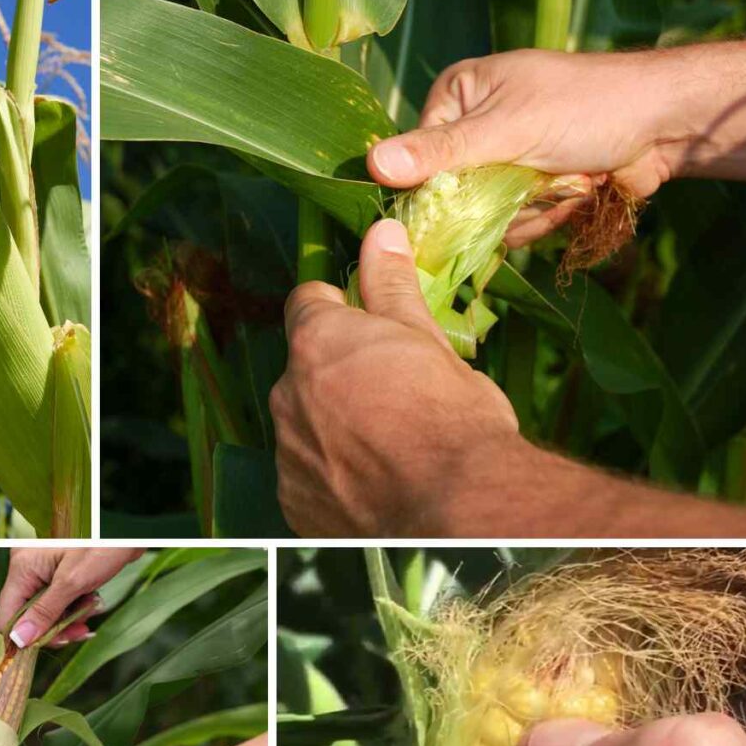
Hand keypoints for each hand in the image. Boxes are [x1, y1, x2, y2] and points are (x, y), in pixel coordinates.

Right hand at [0, 548, 143, 648]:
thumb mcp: (73, 583)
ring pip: (47, 612)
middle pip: (28, 616)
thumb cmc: (102, 548)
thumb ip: (44, 613)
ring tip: (92, 607)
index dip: (24, 636)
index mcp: (23, 566)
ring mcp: (45, 571)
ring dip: (70, 618)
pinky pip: (60, 602)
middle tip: (80, 630)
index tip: (49, 644)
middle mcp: (29, 568)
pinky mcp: (61, 574)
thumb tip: (19, 640)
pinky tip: (92, 602)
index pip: (5, 614)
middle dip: (55, 627)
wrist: (129, 533)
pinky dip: (76, 607)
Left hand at [270, 219, 517, 535]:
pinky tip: (373, 485)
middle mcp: (287, 393)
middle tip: (391, 394)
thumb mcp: (428, 342)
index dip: (338, 309)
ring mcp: (287, 453)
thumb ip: (391, 287)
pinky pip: (306, 476)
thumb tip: (381, 233)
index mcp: (317, 342)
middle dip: (337, 374)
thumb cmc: (451, 418)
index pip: (306, 301)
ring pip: (303, 423)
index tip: (367, 326)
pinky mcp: (294, 503)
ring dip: (332, 426)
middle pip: (304, 368)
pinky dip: (331, 476)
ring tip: (388, 446)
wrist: (458, 512)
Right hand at [367, 49, 686, 246]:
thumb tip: (372, 163)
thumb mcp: (508, 128)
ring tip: (568, 179)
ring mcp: (504, 159)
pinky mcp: (531, 187)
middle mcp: (474, 127)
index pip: (419, 159)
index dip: (442, 186)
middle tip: (536, 181)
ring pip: (485, 217)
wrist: (664, 124)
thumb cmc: (586, 107)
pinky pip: (515, 224)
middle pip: (453, 195)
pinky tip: (577, 192)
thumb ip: (441, 152)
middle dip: (498, 201)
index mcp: (458, 96)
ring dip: (529, 210)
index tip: (477, 192)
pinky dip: (547, 216)